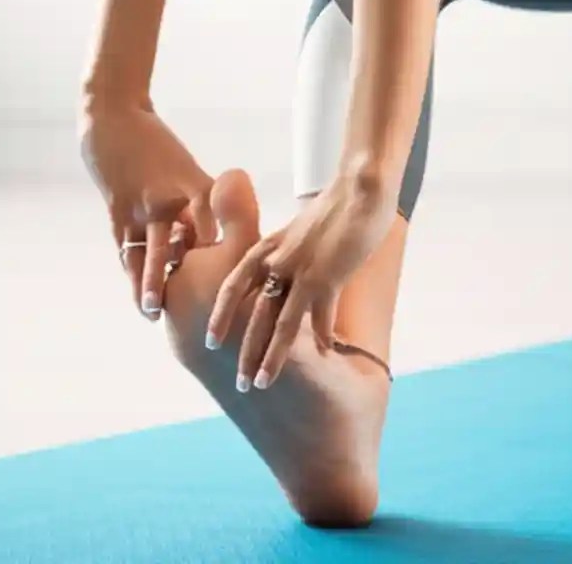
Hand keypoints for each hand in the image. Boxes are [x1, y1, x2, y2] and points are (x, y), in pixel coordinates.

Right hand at [79, 97, 215, 319]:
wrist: (113, 119)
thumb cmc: (156, 148)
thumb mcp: (188, 173)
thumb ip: (207, 204)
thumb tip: (226, 235)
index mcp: (197, 187)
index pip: (218, 224)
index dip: (232, 253)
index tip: (244, 284)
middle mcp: (171, 199)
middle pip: (184, 245)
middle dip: (194, 276)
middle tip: (202, 308)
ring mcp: (142, 206)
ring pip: (150, 252)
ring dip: (152, 282)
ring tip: (154, 310)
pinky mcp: (118, 212)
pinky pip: (127, 249)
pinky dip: (133, 275)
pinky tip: (140, 298)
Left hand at [205, 173, 396, 390]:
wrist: (360, 190)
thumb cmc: (333, 211)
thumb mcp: (297, 234)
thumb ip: (287, 257)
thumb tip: (284, 278)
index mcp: (267, 249)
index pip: (232, 286)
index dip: (220, 316)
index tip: (211, 342)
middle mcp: (277, 262)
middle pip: (253, 315)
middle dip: (244, 352)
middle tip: (239, 382)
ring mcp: (302, 270)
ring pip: (281, 324)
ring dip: (271, 357)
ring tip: (263, 382)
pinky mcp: (329, 276)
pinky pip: (321, 317)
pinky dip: (322, 338)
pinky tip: (325, 353)